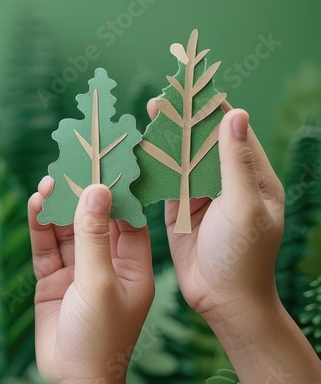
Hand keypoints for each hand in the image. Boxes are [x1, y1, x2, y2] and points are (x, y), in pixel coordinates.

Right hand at [29, 180, 155, 383]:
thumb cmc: (100, 340)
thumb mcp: (100, 282)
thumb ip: (94, 235)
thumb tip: (95, 189)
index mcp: (134, 267)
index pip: (129, 218)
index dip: (118, 190)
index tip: (108, 159)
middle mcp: (107, 266)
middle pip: (95, 219)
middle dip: (82, 192)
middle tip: (71, 160)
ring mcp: (79, 273)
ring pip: (67, 230)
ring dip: (58, 207)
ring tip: (47, 179)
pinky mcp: (53, 281)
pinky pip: (46, 247)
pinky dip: (39, 226)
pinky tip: (34, 204)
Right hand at [148, 106, 284, 324]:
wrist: (224, 301)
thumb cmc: (243, 256)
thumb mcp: (243, 206)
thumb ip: (235, 161)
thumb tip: (233, 114)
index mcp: (253, 177)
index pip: (230, 130)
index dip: (211, 105)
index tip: (190, 83)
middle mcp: (227, 182)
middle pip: (200, 140)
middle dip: (179, 118)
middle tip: (157, 97)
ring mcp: (201, 196)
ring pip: (178, 158)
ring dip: (160, 139)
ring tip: (140, 117)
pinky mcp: (178, 211)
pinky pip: (162, 182)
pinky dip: (148, 167)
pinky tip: (131, 152)